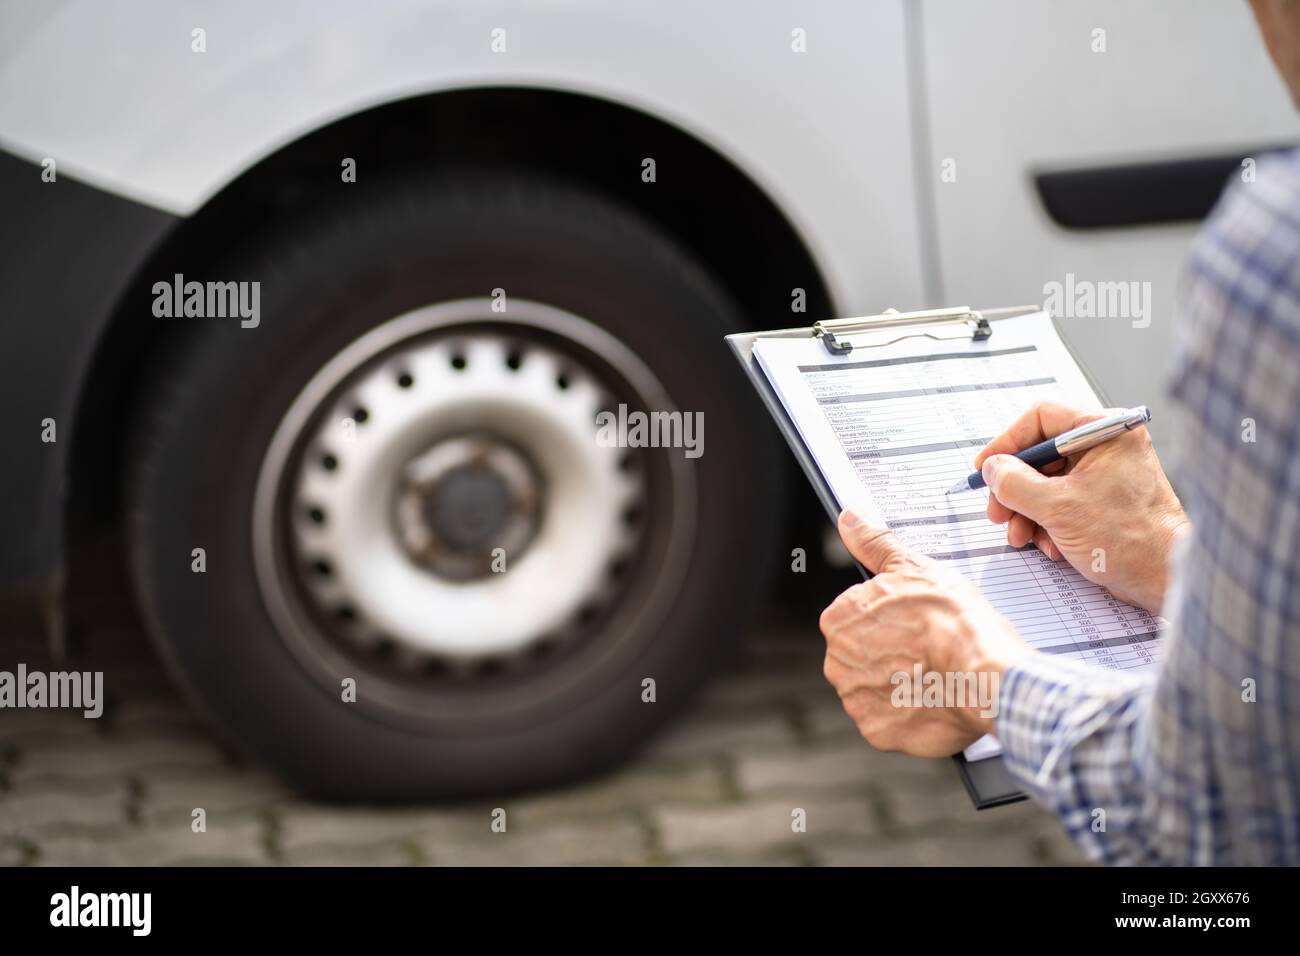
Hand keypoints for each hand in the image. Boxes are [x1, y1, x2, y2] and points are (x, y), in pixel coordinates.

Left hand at [819, 511, 1030, 755]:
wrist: (985, 676)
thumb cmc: (954, 620)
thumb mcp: (914, 566)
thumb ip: (874, 543)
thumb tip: (849, 518)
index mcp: (840, 619)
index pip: (857, 619)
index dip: (891, 622)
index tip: (915, 624)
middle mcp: (837, 660)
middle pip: (863, 656)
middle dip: (892, 654)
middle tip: (927, 651)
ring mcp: (856, 699)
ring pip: (875, 690)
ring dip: (900, 686)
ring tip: (934, 676)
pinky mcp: (877, 731)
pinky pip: (889, 722)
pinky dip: (909, 715)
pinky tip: (932, 700)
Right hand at [973, 402, 1188, 613]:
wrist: (1164, 578)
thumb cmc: (1129, 537)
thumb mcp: (1057, 507)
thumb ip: (1014, 483)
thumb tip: (992, 469)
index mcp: (1105, 431)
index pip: (1042, 418)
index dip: (1007, 442)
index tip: (985, 466)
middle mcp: (1106, 447)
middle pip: (1040, 455)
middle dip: (1014, 488)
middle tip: (997, 511)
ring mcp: (1105, 475)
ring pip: (1046, 483)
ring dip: (1026, 512)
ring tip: (1020, 537)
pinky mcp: (1102, 502)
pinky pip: (1060, 503)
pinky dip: (1046, 524)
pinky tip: (1048, 546)